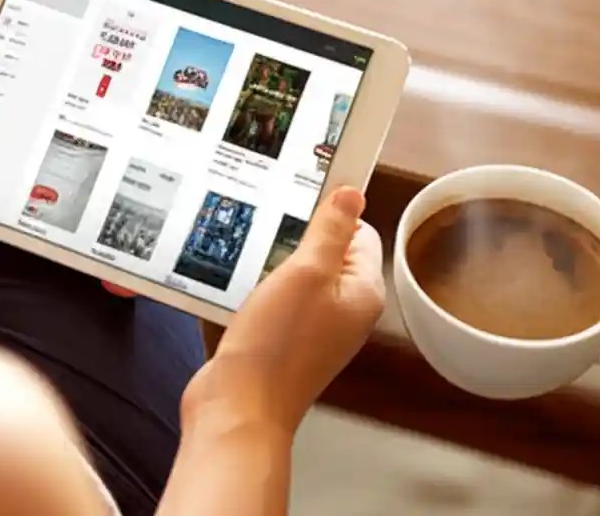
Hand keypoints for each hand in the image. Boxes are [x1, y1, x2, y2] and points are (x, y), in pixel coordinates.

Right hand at [181, 187, 384, 432]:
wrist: (237, 407)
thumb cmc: (276, 345)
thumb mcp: (306, 273)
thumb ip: (330, 231)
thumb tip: (352, 193)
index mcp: (362, 293)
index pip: (360, 233)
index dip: (332, 213)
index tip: (300, 196)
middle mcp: (344, 311)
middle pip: (327, 253)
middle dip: (297, 236)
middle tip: (267, 223)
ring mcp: (313, 328)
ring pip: (297, 275)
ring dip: (273, 261)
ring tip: (248, 251)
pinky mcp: (282, 340)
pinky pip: (276, 299)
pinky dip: (258, 287)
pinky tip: (237, 281)